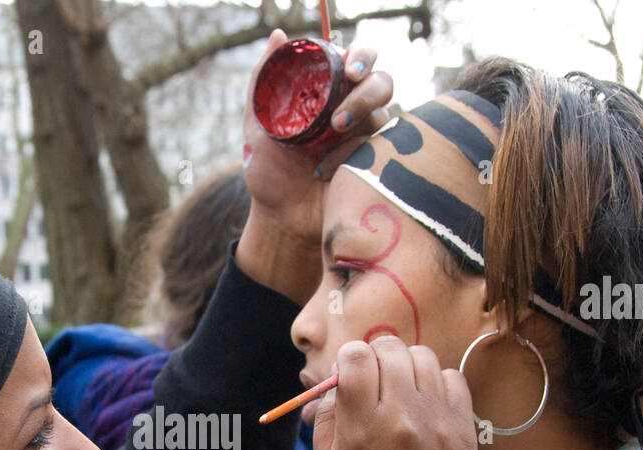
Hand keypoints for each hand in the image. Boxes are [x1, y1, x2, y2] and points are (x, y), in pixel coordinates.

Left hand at [236, 29, 392, 300]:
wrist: (279, 220)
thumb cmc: (268, 172)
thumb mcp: (255, 125)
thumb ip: (262, 81)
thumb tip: (279, 36)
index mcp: (330, 95)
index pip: (359, 61)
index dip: (363, 57)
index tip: (350, 69)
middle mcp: (355, 112)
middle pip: (382, 82)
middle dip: (368, 91)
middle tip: (340, 116)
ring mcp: (368, 140)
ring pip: (386, 116)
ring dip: (361, 123)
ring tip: (330, 142)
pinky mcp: (377, 169)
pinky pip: (383, 152)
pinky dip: (356, 157)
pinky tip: (328, 172)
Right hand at [312, 336, 478, 449]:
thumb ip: (326, 423)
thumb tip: (332, 385)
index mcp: (363, 430)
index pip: (356, 357)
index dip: (347, 360)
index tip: (348, 378)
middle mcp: (403, 417)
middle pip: (389, 348)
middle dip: (374, 358)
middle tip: (372, 383)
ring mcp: (439, 421)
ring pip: (422, 357)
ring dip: (405, 367)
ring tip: (399, 394)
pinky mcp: (465, 428)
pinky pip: (452, 377)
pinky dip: (435, 382)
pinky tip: (425, 406)